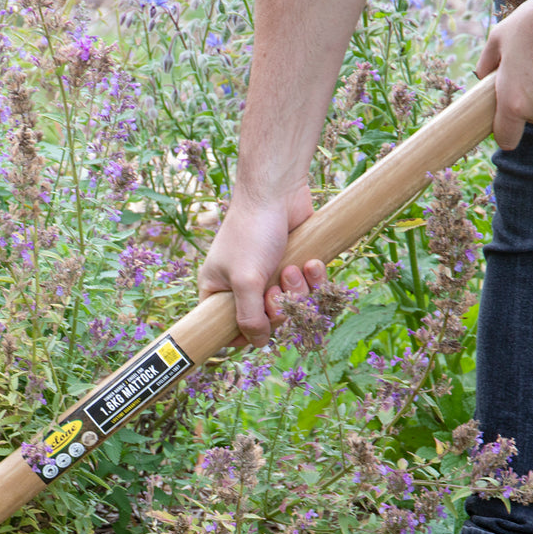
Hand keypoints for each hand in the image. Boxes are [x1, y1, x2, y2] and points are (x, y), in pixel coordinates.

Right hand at [198, 183, 325, 347]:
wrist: (277, 190)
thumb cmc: (251, 232)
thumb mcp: (245, 281)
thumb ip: (249, 317)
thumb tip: (258, 343)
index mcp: (218, 290)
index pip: (226, 328)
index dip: (243, 336)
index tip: (258, 333)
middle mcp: (243, 285)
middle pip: (265, 321)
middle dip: (278, 308)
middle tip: (276, 289)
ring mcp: (270, 275)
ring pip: (291, 304)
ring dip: (298, 291)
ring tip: (292, 269)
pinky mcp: (295, 263)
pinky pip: (309, 286)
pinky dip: (314, 277)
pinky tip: (312, 262)